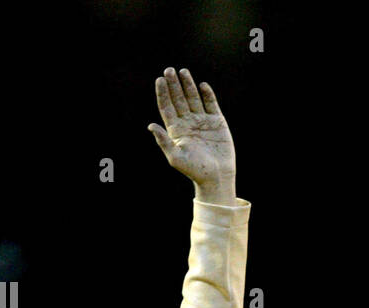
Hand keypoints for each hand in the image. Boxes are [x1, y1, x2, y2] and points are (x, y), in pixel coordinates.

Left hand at [148, 67, 235, 202]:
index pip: (167, 107)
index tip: (159, 80)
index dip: (163, 93)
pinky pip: (211, 105)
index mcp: (176, 130)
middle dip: (174, 85)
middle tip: (169, 70)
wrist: (216, 176)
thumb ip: (163, 141)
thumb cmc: (194, 170)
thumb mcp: (175, 157)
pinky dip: (207, 95)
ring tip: (183, 72)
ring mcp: (202, 121)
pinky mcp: (217, 122)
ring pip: (193, 98)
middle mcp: (188, 123)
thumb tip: (151, 126)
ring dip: (188, 85)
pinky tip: (202, 85)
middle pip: (179, 99)